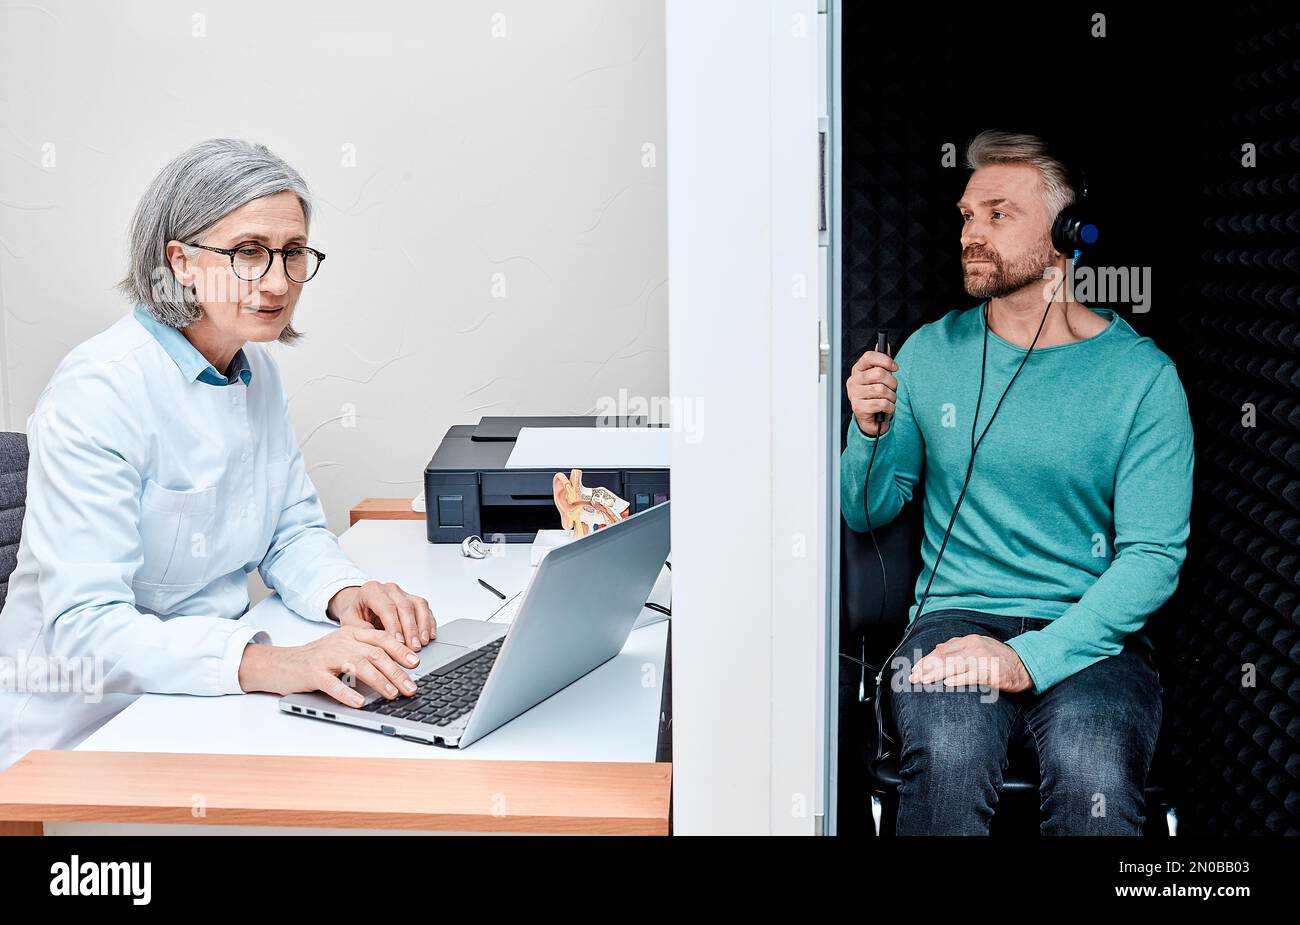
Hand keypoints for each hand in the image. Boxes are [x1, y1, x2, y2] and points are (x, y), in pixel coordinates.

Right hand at [238, 625, 420, 707]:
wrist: (280, 664)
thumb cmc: (316, 660)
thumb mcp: (343, 650)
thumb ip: (366, 654)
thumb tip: (398, 669)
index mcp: (350, 634)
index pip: (381, 639)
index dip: (400, 650)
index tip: (416, 663)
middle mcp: (340, 642)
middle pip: (374, 654)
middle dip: (396, 671)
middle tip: (411, 687)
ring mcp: (325, 657)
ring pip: (357, 666)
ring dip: (378, 681)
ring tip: (392, 694)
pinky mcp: (312, 673)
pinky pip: (332, 683)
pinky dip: (347, 693)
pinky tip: (360, 703)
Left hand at [327, 580, 435, 650]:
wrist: (360, 605)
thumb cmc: (356, 613)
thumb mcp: (350, 621)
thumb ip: (360, 629)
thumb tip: (376, 640)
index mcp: (371, 590)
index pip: (386, 607)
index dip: (394, 625)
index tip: (398, 642)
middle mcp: (389, 589)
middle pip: (405, 606)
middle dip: (411, 629)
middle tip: (413, 647)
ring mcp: (403, 592)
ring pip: (418, 605)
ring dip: (423, 625)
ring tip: (423, 642)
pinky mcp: (413, 599)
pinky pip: (425, 608)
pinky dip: (429, 622)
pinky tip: (429, 635)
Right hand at [846, 346, 898, 436]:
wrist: (871, 419)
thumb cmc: (876, 396)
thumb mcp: (880, 378)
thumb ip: (882, 362)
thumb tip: (884, 344)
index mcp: (858, 370)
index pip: (869, 357)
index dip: (885, 360)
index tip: (895, 367)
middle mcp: (853, 381)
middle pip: (879, 373)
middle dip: (892, 382)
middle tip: (893, 388)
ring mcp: (854, 395)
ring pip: (881, 390)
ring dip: (892, 396)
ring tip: (890, 399)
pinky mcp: (858, 408)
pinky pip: (881, 404)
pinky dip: (890, 407)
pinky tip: (887, 408)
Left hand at [906, 634, 1033, 692]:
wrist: (1023, 665)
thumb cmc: (997, 659)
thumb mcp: (976, 647)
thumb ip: (957, 648)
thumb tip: (937, 649)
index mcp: (968, 641)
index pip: (941, 651)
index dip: (926, 661)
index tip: (914, 670)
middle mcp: (973, 647)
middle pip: (945, 657)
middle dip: (926, 668)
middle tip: (914, 678)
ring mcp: (983, 659)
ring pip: (955, 665)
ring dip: (937, 673)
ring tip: (924, 681)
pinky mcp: (992, 672)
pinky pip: (973, 675)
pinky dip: (960, 679)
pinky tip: (948, 683)